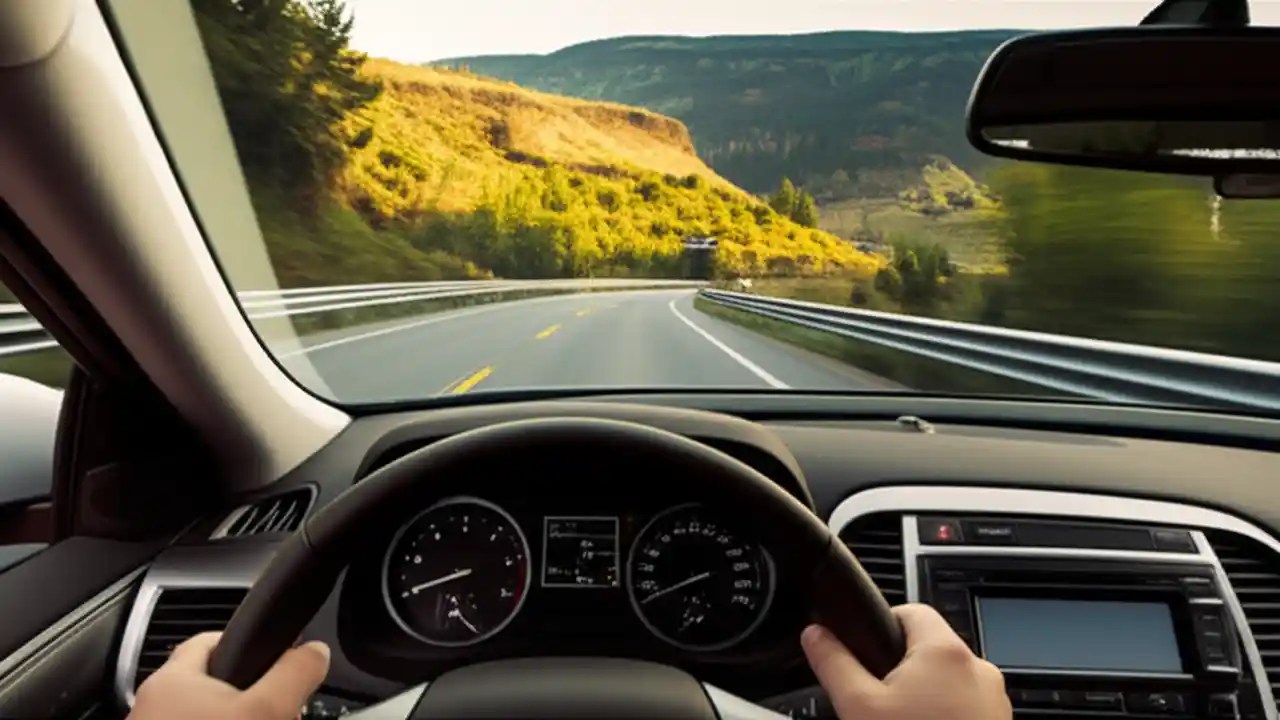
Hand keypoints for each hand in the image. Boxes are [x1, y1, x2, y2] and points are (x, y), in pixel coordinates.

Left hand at [128, 632, 329, 719]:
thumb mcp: (265, 712)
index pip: (211, 640)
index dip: (249, 644)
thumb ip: (293, 674)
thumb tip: (314, 652)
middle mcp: (154, 709)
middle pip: (211, 689)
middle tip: (279, 714)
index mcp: (172, 681)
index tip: (278, 660)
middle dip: (249, 699)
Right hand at [801, 604, 1010, 719]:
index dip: (882, 626)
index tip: (866, 651)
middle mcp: (978, 669)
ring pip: (948, 682)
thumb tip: (815, 635)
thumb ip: (834, 663)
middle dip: (901, 671)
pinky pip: (966, 708)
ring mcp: (995, 701)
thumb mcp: (859, 708)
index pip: (911, 610)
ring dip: (925, 697)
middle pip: (929, 649)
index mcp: (944, 651)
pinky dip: (944, 717)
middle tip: (879, 702)